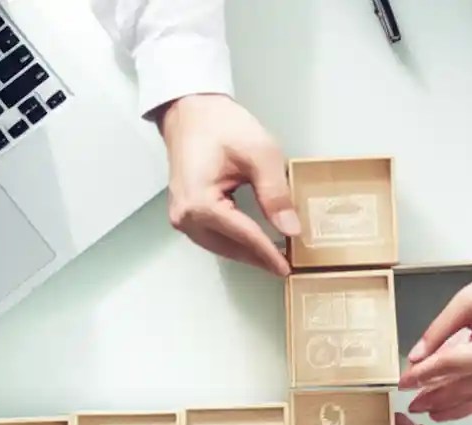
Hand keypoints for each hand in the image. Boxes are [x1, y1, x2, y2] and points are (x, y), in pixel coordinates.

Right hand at [157, 94, 299, 274]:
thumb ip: (275, 193)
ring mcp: (181, 217)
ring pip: (220, 247)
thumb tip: (290, 228)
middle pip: (229, 247)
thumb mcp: (259, 153)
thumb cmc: (220, 125)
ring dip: (246, 253)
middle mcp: (185, 216)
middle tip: (285, 266)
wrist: (191, 110)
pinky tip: (252, 244)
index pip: (242, 236)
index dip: (267, 253)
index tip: (287, 267)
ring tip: (273, 258)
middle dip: (258, 258)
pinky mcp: (184, 214)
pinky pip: (212, 236)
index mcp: (199, 202)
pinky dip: (234, 242)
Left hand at [399, 247, 471, 420]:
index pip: (444, 368)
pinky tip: (456, 407)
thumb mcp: (467, 301)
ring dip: (448, 407)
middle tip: (410, 402)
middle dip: (430, 397)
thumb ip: (439, 330)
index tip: (402, 382)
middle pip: (457, 390)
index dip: (420, 376)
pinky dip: (469, 404)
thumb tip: (417, 355)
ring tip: (428, 411)